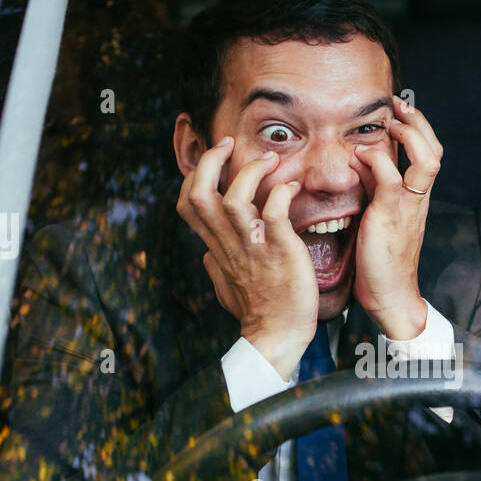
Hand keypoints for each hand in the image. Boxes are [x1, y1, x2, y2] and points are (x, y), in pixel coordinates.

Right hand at [176, 136, 317, 379]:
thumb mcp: (225, 286)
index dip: (194, 176)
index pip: (188, 204)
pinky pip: (273, 211)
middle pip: (199, 193)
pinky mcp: (279, 250)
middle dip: (211, 161)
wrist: (278, 335)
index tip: (214, 160)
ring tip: (270, 159)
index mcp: (216, 247)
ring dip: (251, 170)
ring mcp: (253, 245)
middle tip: (231, 145)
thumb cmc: (257, 311)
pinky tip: (292, 186)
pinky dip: (282, 191)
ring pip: (234, 197)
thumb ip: (215, 266)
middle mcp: (229, 242)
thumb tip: (206, 256)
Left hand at [352, 96, 442, 339]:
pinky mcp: (390, 216)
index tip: (400, 113)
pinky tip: (361, 154)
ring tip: (391, 121)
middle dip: (419, 122)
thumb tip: (359, 162)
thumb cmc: (380, 262)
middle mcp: (419, 199)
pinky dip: (376, 160)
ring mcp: (408, 207)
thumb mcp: (378, 218)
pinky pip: (390, 179)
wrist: (391, 295)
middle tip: (398, 106)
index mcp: (418, 199)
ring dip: (409, 133)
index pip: (430, 155)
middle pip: (435, 150)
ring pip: (426, 159)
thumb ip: (373, 189)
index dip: (419, 130)